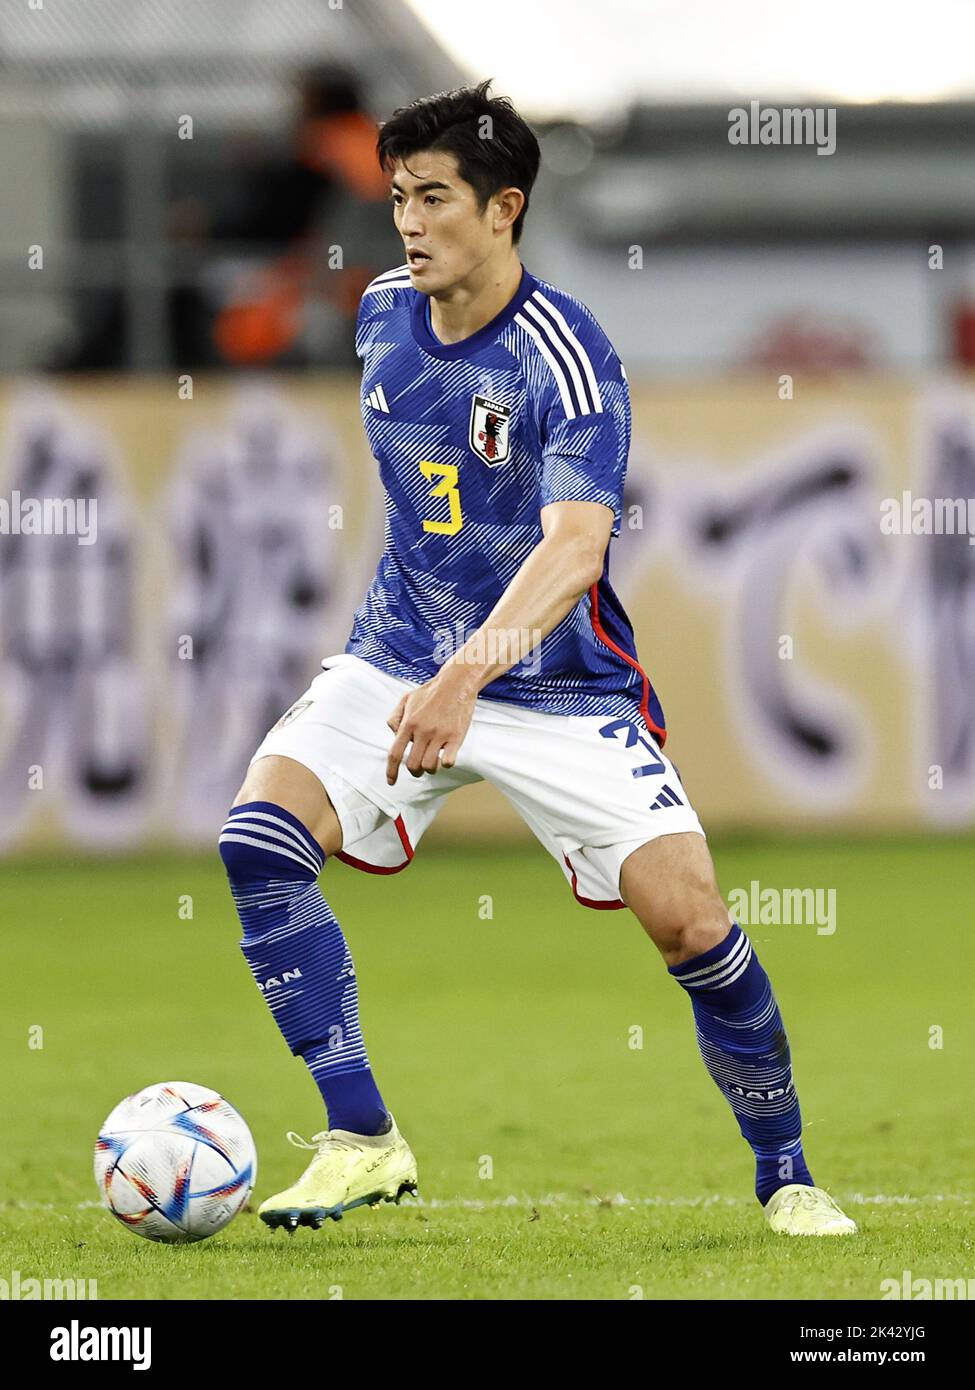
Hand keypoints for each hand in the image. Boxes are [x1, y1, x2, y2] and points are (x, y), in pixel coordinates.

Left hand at [386, 670, 476, 784]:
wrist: (456, 682)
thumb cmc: (430, 692)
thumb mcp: (406, 699)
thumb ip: (395, 718)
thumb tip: (394, 736)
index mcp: (408, 724)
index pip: (395, 754)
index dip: (391, 771)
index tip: (391, 782)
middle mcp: (422, 731)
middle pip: (413, 765)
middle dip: (414, 772)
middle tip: (418, 769)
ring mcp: (440, 735)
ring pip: (430, 766)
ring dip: (430, 769)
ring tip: (434, 762)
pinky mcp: (456, 737)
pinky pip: (449, 761)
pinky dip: (447, 764)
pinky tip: (447, 756)